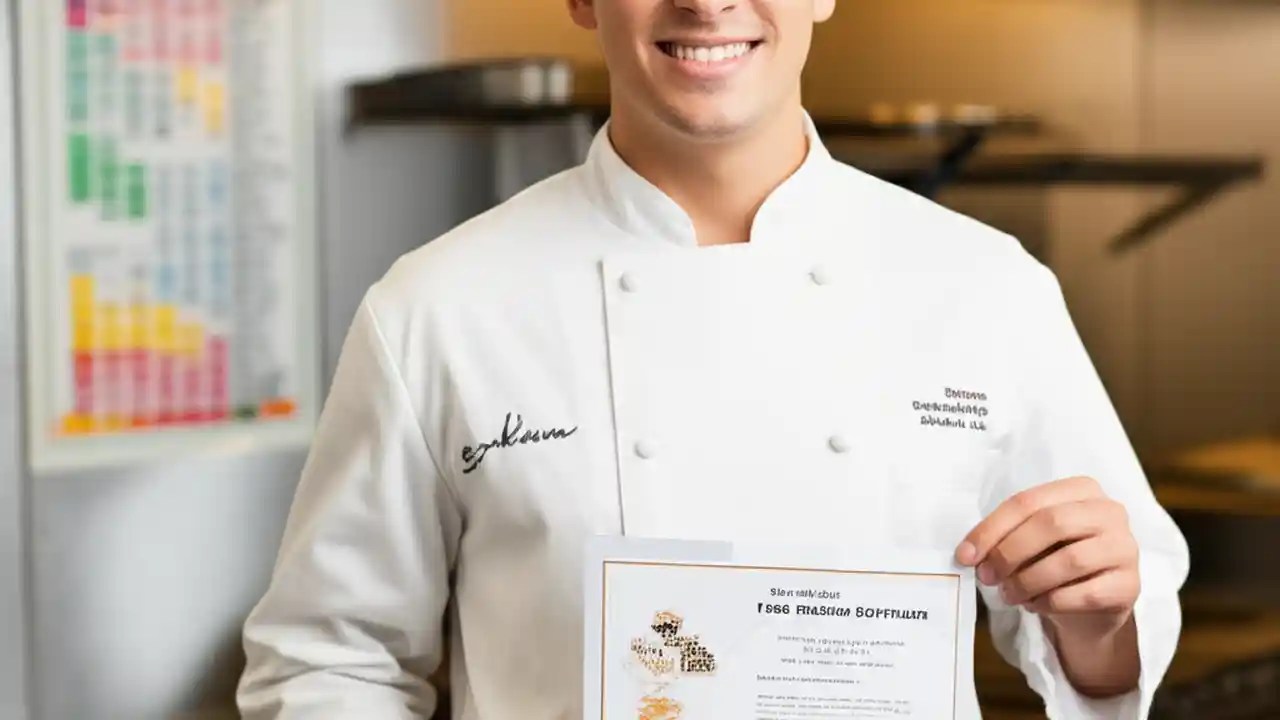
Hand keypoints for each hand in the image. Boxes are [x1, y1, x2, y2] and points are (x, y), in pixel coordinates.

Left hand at [955, 476, 1140, 639]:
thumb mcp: (1030, 540)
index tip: (965, 555)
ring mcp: (1125, 547)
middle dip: (1010, 552)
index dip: (992, 528)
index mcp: (1081, 489)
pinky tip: (1035, 606)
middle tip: (987, 576)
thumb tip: (968, 553)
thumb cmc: (1054, 561)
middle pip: (1051, 524)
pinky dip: (1051, 602)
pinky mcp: (1131, 585)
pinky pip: (1085, 593)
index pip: (1028, 501)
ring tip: (1009, 594)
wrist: (1092, 604)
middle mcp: (1109, 511)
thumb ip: (1005, 537)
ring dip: (1028, 581)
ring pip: (1069, 560)